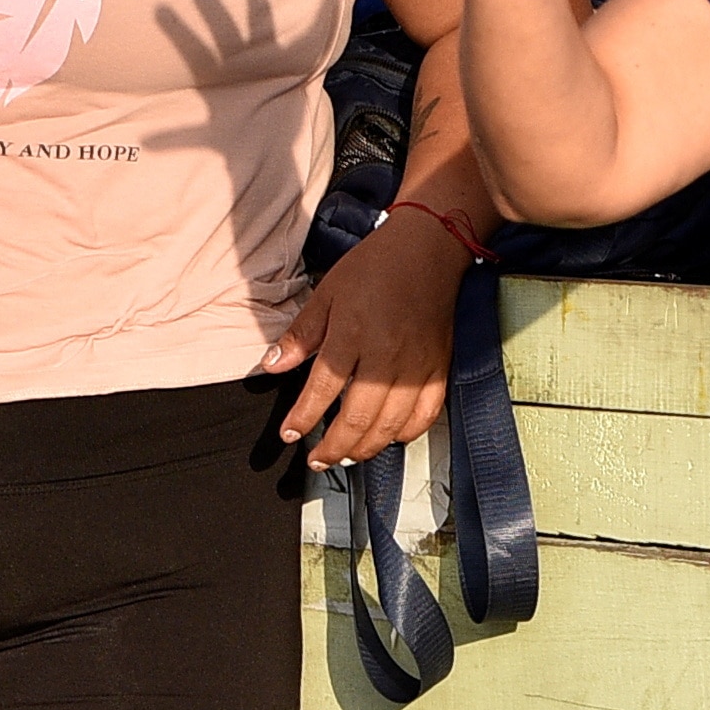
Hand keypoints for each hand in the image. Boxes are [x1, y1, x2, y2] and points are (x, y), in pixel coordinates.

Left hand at [270, 204, 466, 463]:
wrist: (428, 250)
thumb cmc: (376, 267)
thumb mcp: (327, 294)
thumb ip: (300, 335)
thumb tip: (271, 366)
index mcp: (353, 335)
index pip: (322, 390)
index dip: (303, 418)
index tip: (290, 434)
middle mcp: (387, 357)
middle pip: (358, 418)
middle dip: (334, 447)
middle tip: (317, 459)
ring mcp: (417, 366)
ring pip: (391, 425)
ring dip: (366, 448)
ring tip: (347, 456)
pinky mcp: (439, 367)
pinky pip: (426, 414)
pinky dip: (406, 434)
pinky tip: (390, 438)